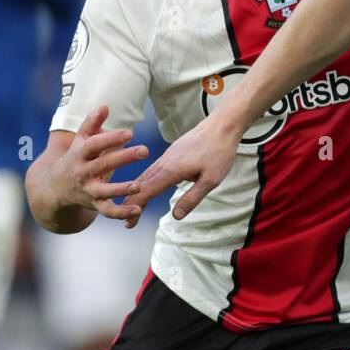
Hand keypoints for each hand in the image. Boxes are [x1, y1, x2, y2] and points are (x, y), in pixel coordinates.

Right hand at [49, 105, 148, 221]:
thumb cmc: (75, 158)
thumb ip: (92, 123)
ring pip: (104, 191)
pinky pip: (107, 211)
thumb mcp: (80, 140)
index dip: (110, 138)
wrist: (53, 189)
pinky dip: (121, 213)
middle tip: (145, 150)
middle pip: (103, 164)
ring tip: (138, 186)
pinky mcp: (94, 205)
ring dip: (121, 189)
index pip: (94, 145)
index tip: (129, 133)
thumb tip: (105, 105)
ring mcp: (88, 190)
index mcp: (80, 154)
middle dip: (124, 158)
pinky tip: (137, 209)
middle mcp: (83, 172)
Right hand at [123, 113, 239, 226]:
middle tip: (127, 222)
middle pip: (141, 185)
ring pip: (145, 176)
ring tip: (132, 207)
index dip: (136, 208)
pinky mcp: (171, 153)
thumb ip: (192, 198)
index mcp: (171, 170)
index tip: (129, 223)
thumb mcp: (211, 180)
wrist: (222, 125)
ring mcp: (166, 156)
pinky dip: (144, 181)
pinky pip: (152, 169)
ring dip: (137, 192)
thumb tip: (176, 216)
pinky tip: (145, 186)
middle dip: (132, 204)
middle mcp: (164, 163)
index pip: (146, 193)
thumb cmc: (219, 151)